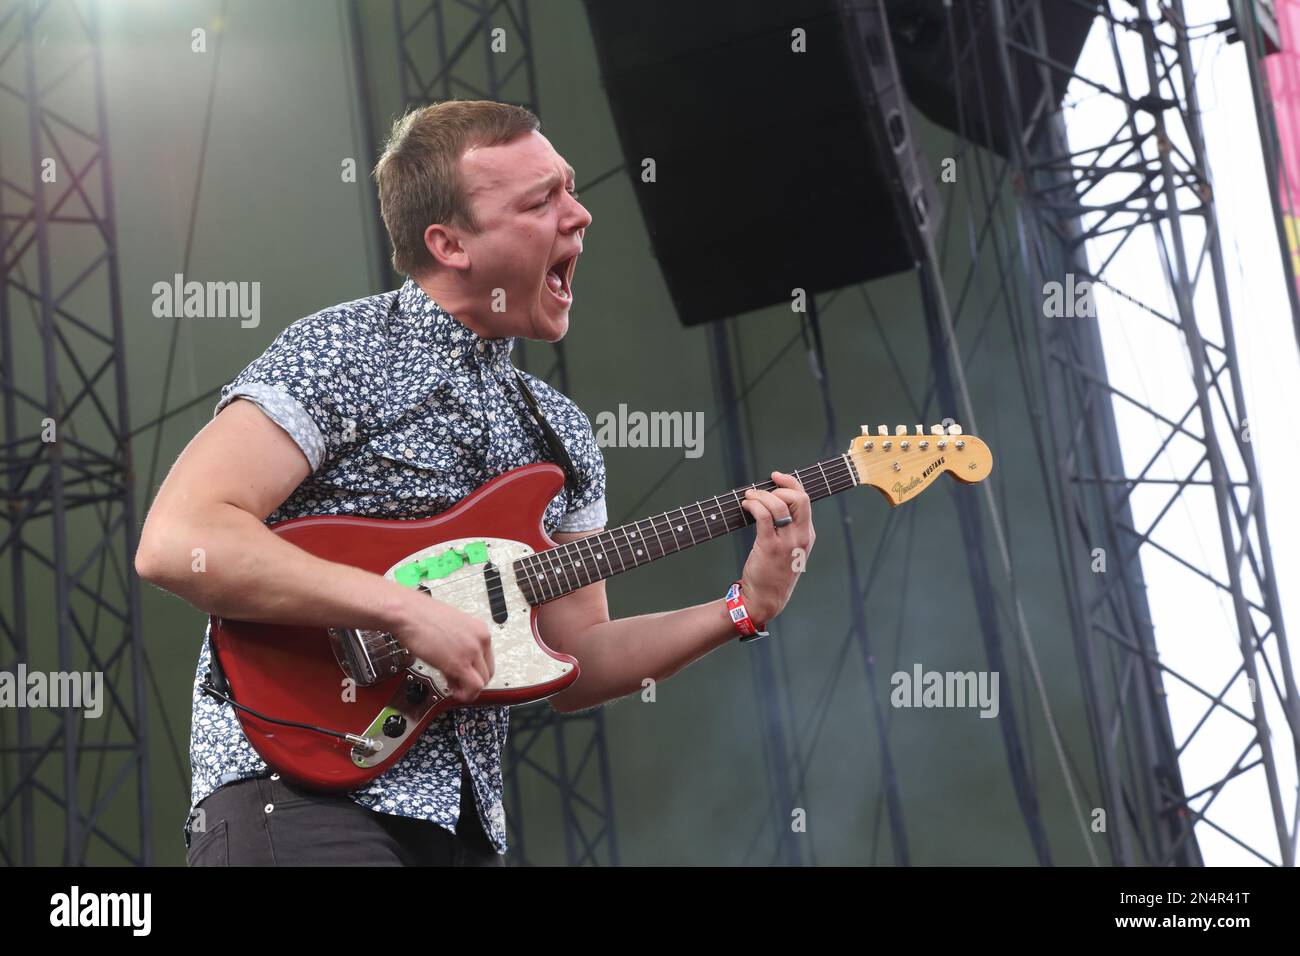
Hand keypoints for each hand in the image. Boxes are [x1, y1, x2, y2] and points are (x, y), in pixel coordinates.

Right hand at [391, 588, 494, 702]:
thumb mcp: (450, 629)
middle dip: (472, 681)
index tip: (463, 675)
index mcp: (480, 630)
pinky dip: (465, 695)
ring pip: (483, 682)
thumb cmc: (421, 616)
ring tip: (452, 685)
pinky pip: (474, 687)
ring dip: (468, 689)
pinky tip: (453, 691)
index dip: (474, 671)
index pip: (487, 659)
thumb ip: (459, 646)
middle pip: (487, 672)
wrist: (408, 613)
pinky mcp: (459, 663)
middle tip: (456, 683)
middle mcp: (481, 640)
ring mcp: (472, 651)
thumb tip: (458, 665)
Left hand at [737, 471, 815, 624]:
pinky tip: (746, 506)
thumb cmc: (774, 573)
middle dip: (779, 488)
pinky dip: (754, 506)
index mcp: (807, 534)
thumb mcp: (789, 549)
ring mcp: (787, 542)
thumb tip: (770, 501)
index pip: (805, 500)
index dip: (791, 483)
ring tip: (748, 498)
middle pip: (799, 498)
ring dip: (760, 495)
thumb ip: (788, 528)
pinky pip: (764, 517)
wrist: (766, 599)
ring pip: (779, 505)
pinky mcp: (770, 547)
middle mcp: (801, 536)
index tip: (775, 476)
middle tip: (760, 491)